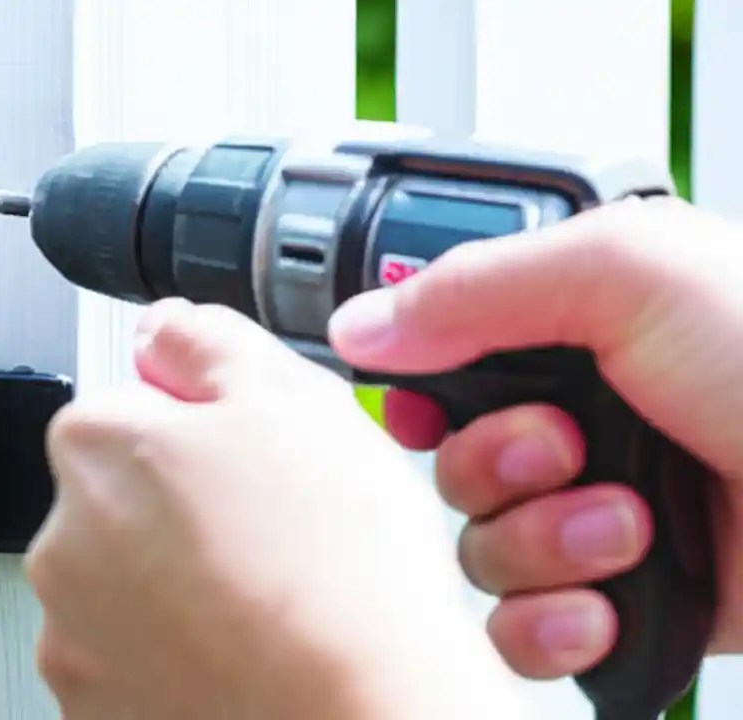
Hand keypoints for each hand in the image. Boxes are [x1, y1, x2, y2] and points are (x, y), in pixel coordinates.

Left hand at [26, 299, 532, 718]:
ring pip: (121, 585)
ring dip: (172, 587)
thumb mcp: (294, 400)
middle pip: (119, 499)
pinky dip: (170, 657)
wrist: (361, 717)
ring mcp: (72, 636)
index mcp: (98, 446)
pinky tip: (239, 654)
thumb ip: (208, 342)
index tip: (249, 465)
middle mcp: (61, 541)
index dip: (201, 430)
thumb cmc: (342, 572)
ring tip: (262, 604)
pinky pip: (127, 661)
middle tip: (268, 537)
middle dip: (179, 509)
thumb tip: (163, 327)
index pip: (129, 408)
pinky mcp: (92, 709)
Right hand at [327, 196, 742, 679]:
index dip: (416, 393)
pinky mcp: (628, 605)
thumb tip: (360, 324)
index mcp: (581, 336)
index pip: (446, 366)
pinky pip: (523, 632)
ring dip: (537, 545)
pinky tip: (609, 601)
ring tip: (626, 525)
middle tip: (568, 449)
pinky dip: (552, 624)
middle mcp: (588, 428)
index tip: (422, 405)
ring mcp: (604, 520)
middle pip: (448, 466)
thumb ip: (475, 288)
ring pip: (480, 552)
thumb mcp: (630, 274)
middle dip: (494, 468)